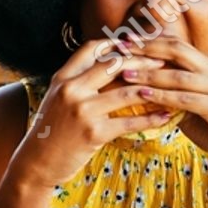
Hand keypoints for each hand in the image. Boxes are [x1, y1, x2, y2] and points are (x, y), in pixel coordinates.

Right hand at [9, 38, 172, 188]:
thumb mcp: (55, 99)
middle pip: (114, 65)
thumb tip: (104, 67)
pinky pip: (130, 122)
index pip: (92, 49)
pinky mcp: (93, 133)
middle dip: (142, 60)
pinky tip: (166, 116)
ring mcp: (82, 111)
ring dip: (153, 88)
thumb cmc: (49, 132)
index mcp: (62, 78)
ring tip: (171, 86)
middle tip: (163, 60)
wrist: (35, 164)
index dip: (116, 43)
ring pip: (126, 92)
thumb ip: (76, 82)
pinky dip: (151, 118)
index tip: (137, 43)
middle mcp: (71, 90)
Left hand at [116, 34, 207, 172]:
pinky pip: (185, 98)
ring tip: (125, 73)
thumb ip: (174, 95)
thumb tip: (142, 90)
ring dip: (149, 74)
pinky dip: (162, 96)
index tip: (126, 40)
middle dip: (147, 48)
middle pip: (178, 50)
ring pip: (179, 75)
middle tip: (121, 48)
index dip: (151, 42)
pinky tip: (143, 95)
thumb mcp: (192, 107)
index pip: (178, 45)